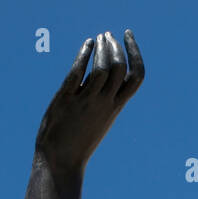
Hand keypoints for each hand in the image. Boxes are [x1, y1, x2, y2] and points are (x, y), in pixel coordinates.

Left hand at [34, 29, 143, 176]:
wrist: (61, 163)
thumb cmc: (77, 141)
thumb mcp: (96, 117)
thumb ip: (99, 96)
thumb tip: (98, 71)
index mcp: (115, 108)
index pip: (136, 77)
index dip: (136, 53)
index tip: (127, 36)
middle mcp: (104, 104)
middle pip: (120, 67)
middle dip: (116, 46)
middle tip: (106, 35)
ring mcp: (86, 102)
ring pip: (103, 68)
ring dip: (102, 47)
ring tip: (97, 38)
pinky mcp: (66, 100)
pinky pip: (77, 73)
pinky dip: (84, 54)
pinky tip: (86, 44)